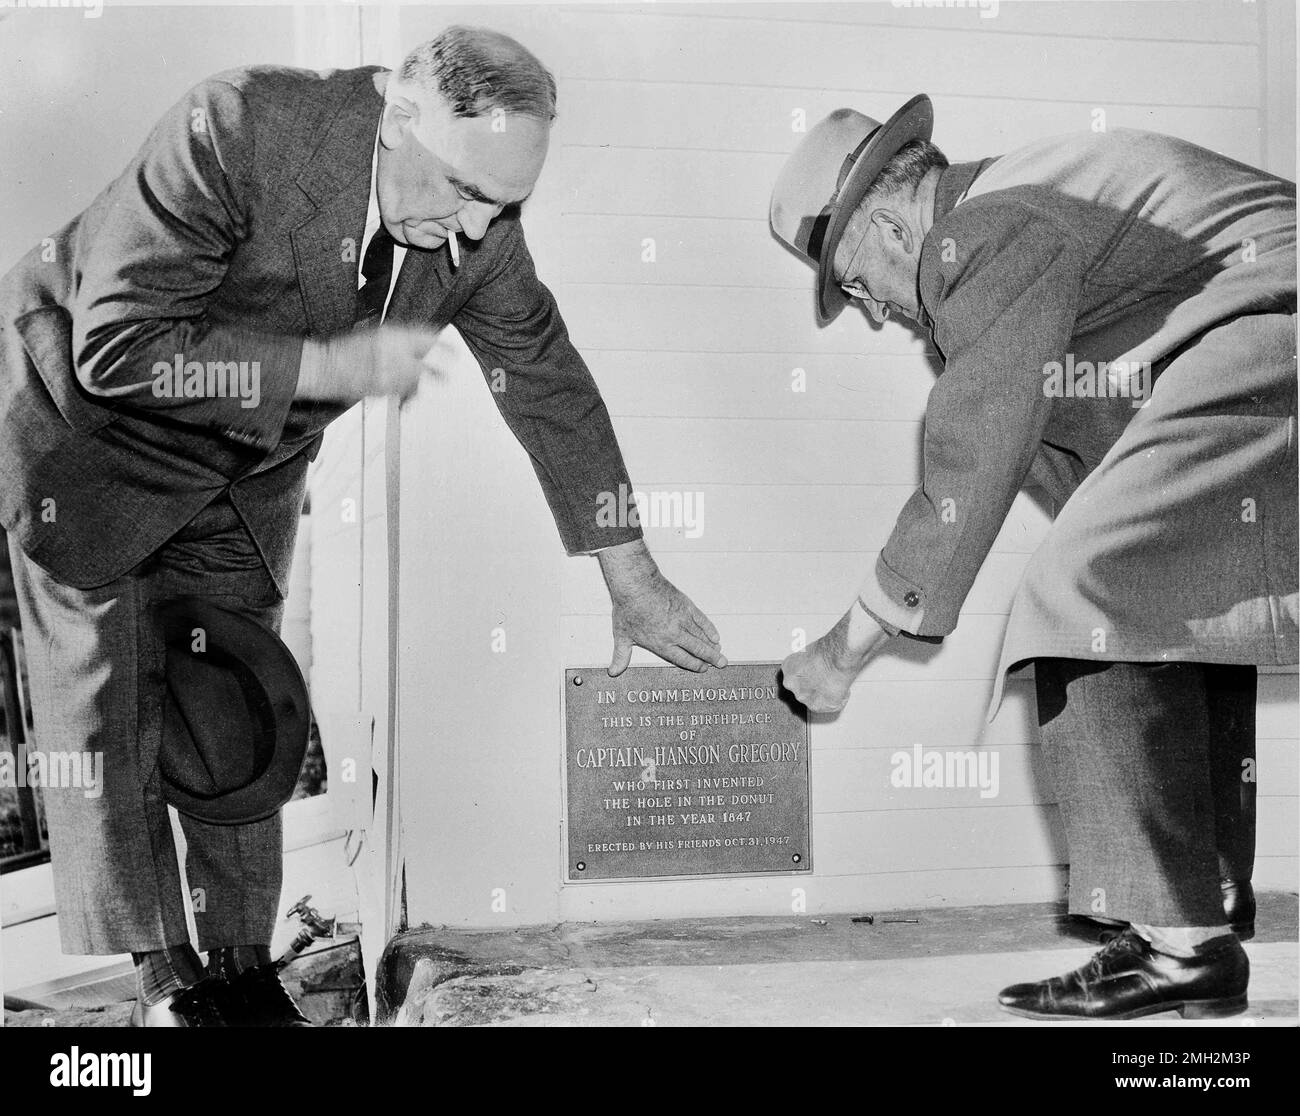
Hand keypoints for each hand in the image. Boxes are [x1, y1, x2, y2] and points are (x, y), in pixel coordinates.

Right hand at [297, 324, 453, 404]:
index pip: (426, 338)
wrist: (326, 366)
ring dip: (418, 385)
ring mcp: (389, 372)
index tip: (451, 350)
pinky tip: (404, 397)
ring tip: (416, 387)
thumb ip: (398, 341)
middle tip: (446, 376)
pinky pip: (402, 393)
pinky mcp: (383, 389)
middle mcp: (394, 353)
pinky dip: (405, 395)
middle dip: (439, 371)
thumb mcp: (373, 334)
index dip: (441, 345)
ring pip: (416, 381)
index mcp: (391, 335)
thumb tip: (418, 348)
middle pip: (427, 364)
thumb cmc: (344, 349)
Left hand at [598, 540, 726, 674]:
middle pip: (697, 650)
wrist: (636, 585)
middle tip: (722, 664)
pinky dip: (710, 629)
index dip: (695, 665)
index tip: (703, 669)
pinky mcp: (686, 606)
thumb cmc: (628, 609)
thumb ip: (621, 656)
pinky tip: (715, 636)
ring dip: (712, 646)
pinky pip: (702, 620)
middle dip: (711, 659)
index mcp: (660, 644)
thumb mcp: (622, 635)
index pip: (682, 659)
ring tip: (721, 653)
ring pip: (702, 637)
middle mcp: (674, 634)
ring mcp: (682, 620)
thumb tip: (613, 672)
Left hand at [780, 602, 889, 711]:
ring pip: (814, 699)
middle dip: (813, 686)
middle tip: (826, 679)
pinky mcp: (819, 706)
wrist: (837, 657)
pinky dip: (838, 699)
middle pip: (801, 690)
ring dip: (824, 694)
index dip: (807, 676)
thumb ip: (807, 663)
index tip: (814, 675)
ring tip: (835, 682)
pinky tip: (841, 688)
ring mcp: (804, 697)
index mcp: (788, 669)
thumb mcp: (809, 652)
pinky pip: (830, 706)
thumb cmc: (827, 649)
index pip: (794, 677)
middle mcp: (792, 685)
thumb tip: (813, 664)